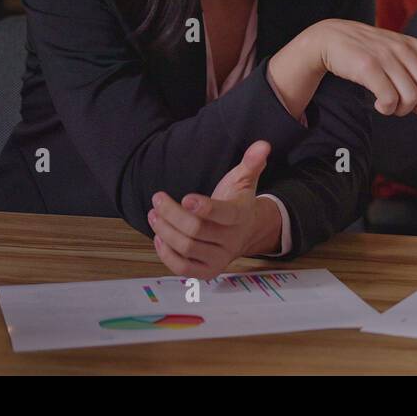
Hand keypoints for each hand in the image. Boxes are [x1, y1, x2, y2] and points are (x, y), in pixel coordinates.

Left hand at [148, 140, 281, 277]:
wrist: (244, 233)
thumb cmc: (237, 202)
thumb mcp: (245, 180)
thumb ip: (252, 162)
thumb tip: (263, 144)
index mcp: (241, 216)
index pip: (224, 215)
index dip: (204, 208)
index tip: (185, 198)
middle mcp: (232, 240)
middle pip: (196, 230)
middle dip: (172, 214)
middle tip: (157, 199)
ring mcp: (219, 258)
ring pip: (187, 248)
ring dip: (165, 231)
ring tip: (154, 214)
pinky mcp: (207, 271)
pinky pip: (183, 268)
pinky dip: (166, 254)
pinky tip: (159, 236)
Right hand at [267, 18, 416, 118]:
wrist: (329, 39)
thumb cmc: (366, 50)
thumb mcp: (397, 55)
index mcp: (413, 47)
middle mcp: (403, 50)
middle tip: (407, 108)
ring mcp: (386, 57)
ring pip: (410, 98)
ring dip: (400, 110)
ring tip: (389, 105)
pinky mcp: (368, 68)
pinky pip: (388, 100)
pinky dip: (386, 109)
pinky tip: (379, 106)